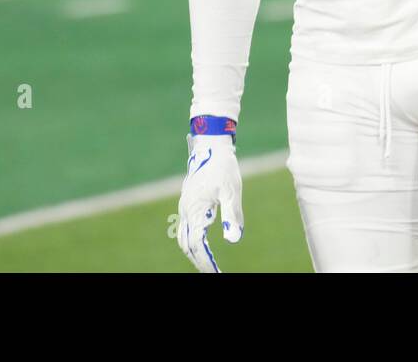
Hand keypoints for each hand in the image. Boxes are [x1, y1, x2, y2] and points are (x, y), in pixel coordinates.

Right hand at [177, 133, 243, 272]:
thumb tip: (234, 240)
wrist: (211, 143)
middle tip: (213, 272)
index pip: (197, 245)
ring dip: (194, 252)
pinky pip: (185, 227)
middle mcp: (185, 210)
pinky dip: (192, 240)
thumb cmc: (224, 166)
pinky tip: (203, 243)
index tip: (216, 273)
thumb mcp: (232, 191)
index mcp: (195, 210)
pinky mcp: (188, 201)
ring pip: (183, 237)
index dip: (206, 262)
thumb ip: (232, 216)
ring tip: (208, 264)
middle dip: (199, 261)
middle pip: (187, 244)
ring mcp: (185, 205)